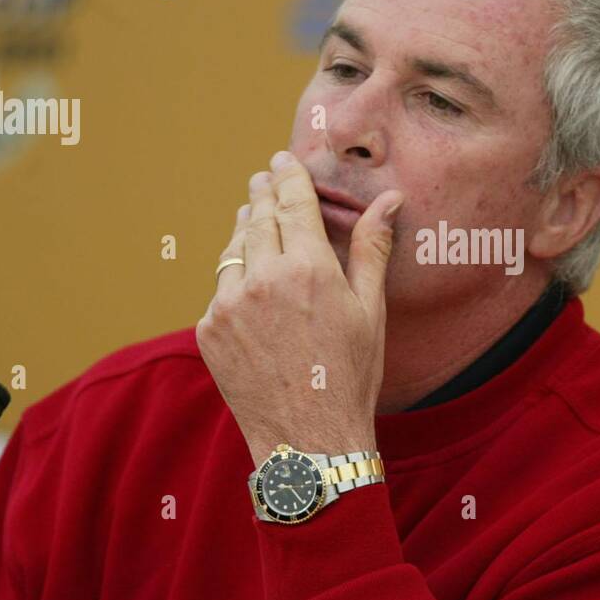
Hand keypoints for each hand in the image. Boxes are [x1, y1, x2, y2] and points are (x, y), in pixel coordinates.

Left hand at [196, 151, 402, 466]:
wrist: (307, 439)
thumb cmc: (351, 376)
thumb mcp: (371, 311)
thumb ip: (373, 248)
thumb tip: (389, 200)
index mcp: (310, 269)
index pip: (292, 202)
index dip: (288, 176)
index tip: (282, 160)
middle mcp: (264, 279)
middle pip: (258, 217)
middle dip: (262, 193)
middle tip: (264, 177)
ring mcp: (229, 305)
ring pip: (234, 249)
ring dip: (245, 227)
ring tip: (253, 215)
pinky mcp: (209, 330)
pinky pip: (221, 289)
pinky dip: (234, 277)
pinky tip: (248, 280)